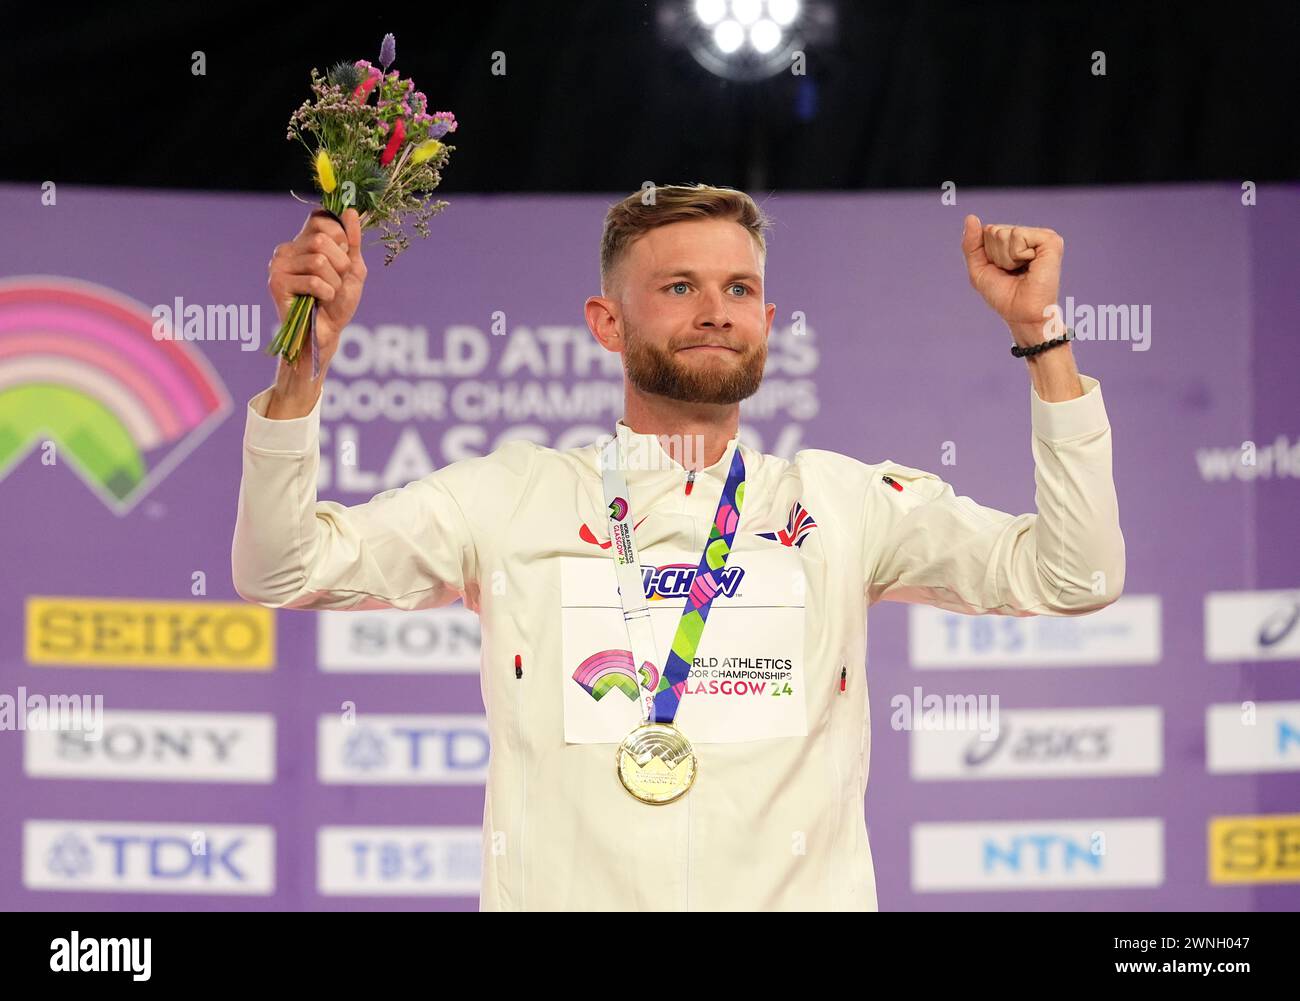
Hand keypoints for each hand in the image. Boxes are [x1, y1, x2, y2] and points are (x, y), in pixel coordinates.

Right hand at [265, 208, 366, 415]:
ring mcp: (279, 264)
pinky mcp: (276, 282)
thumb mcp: (353, 269)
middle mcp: (288, 248)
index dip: (340, 235)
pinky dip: (326, 294)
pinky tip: (318, 302)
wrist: (325, 335)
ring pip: (319, 260)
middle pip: (323, 239)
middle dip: (341, 264)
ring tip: (327, 295)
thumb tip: (350, 210)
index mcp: (304, 241)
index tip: (345, 255)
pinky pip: (313, 280)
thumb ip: (353, 240)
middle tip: (336, 282)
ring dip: (334, 283)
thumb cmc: (338, 303)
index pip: (321, 218)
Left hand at [961, 214, 1062, 341]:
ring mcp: (1041, 236)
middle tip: (1011, 273)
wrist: (1021, 314)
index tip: (1001, 271)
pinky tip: (1030, 265)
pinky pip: (1018, 235)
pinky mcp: (1051, 240)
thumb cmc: (1003, 295)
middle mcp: (1029, 235)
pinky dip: (1017, 255)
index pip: (987, 232)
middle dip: (996, 256)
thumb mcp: (979, 269)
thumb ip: (971, 244)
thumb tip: (971, 217)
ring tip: (1020, 271)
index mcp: (1015, 240)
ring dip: (1006, 258)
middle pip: (994, 231)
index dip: (987, 255)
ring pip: (1004, 233)